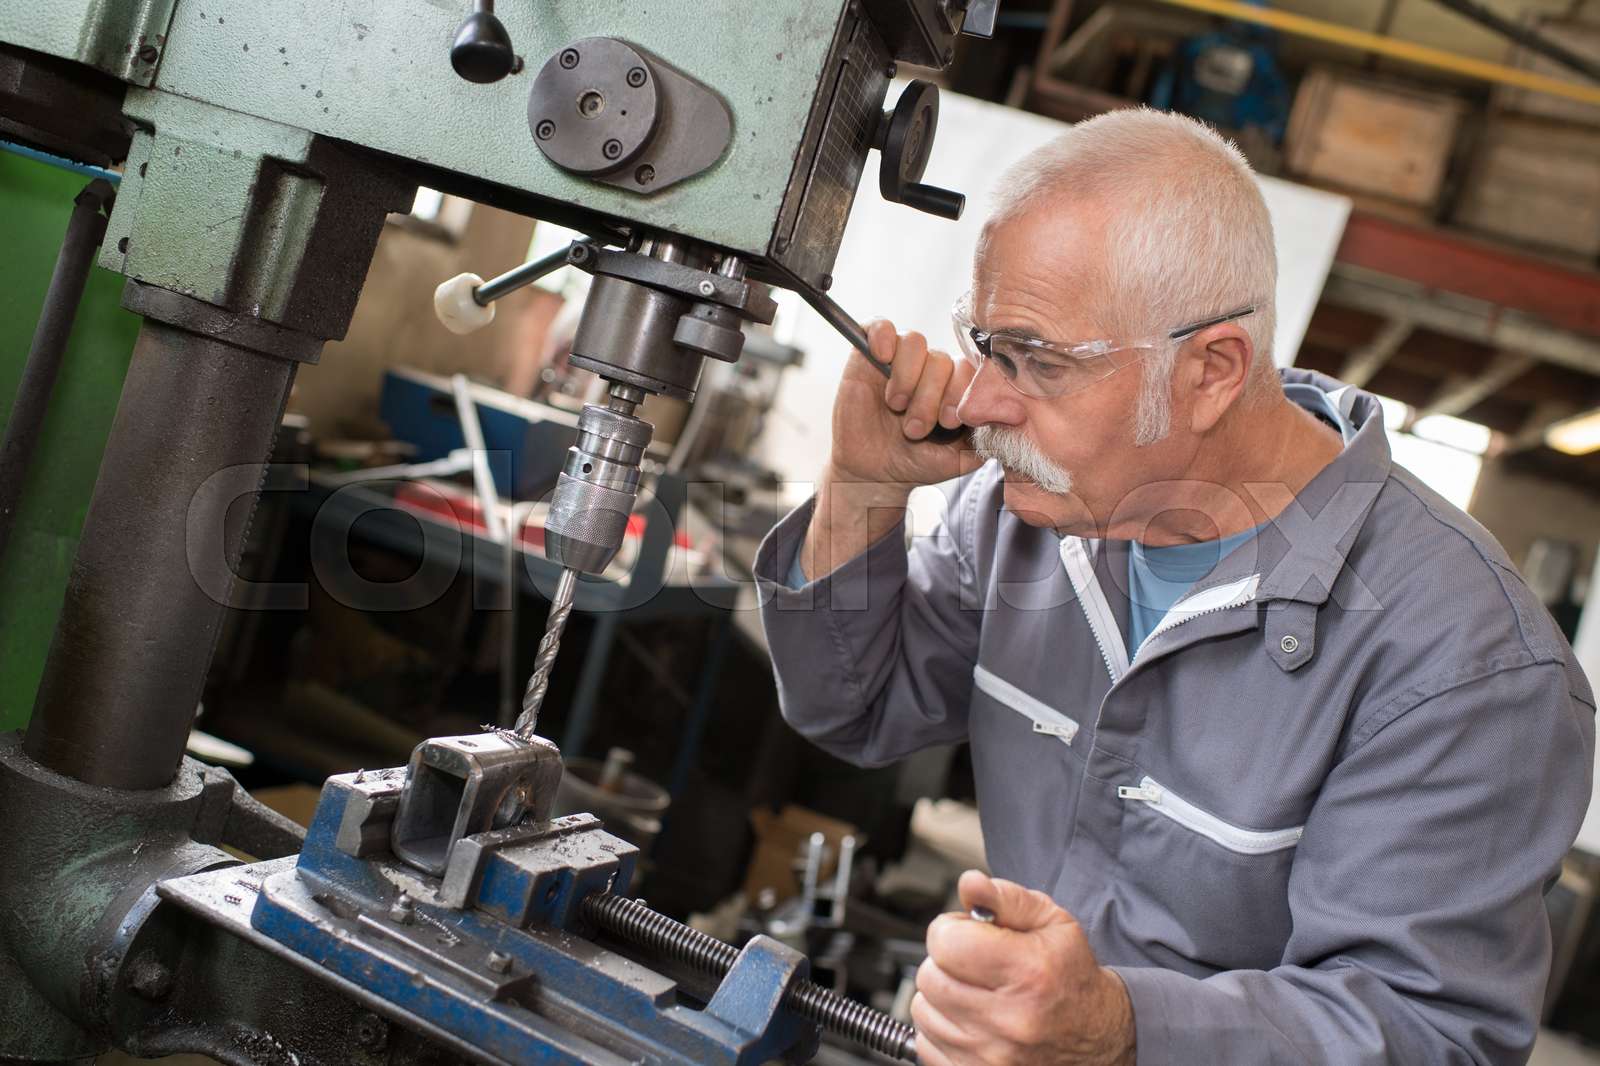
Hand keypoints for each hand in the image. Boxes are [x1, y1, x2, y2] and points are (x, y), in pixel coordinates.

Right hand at [826, 320, 976, 487]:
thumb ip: (989, 435)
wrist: (874, 474)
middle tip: (918, 428)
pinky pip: (880, 326)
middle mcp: (930, 369)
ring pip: (915, 343)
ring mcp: (900, 359)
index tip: (950, 422)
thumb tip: (1018, 413)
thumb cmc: (916, 461)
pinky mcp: (868, 354)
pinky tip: (881, 358)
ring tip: (897, 407)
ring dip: (907, 379)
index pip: (969, 369)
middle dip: (931, 396)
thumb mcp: (960, 458)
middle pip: (941, 359)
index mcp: (955, 386)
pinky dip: (883, 337)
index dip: (961, 392)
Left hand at [912, 871, 1136, 1065]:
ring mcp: (990, 1057)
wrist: (1096, 1038)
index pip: (945, 941)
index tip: (971, 934)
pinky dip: (943, 1027)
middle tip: (977, 964)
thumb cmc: (1071, 977)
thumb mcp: (1052, 923)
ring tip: (978, 993)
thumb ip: (1006, 898)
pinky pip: (926, 1042)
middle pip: (929, 975)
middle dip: (947, 962)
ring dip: (943, 996)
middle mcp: (1008, 1021)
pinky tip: (973, 1020)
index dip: (953, 929)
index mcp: (1028, 973)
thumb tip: (970, 884)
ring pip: (923, 1009)